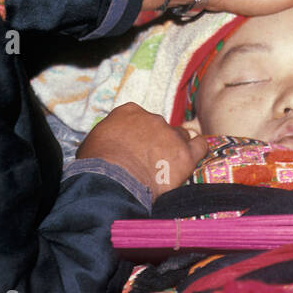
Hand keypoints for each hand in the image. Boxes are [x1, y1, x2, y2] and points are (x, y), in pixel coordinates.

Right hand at [77, 102, 207, 198]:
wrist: (113, 181)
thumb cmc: (97, 164)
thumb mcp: (92, 143)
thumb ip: (106, 137)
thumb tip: (105, 145)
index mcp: (129, 111)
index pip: (138, 118)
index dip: (137, 133)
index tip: (134, 146)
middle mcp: (152, 118)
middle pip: (159, 127)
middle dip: (156, 141)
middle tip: (149, 160)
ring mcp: (171, 134)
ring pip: (180, 135)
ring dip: (175, 147)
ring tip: (168, 164)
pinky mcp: (185, 154)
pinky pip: (200, 146)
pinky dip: (197, 150)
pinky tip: (192, 158)